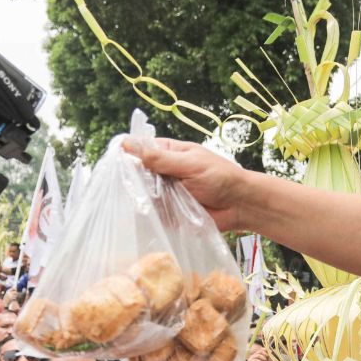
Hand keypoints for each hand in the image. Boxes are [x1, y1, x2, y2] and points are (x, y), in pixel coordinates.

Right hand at [124, 138, 246, 231]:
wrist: (241, 206)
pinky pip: (154, 213)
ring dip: (146, 200)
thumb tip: (127, 144)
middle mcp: (164, 171)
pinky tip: (155, 216)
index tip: (119, 168)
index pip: (139, 151)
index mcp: (168, 152)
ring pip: (144, 195)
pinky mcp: (170, 211)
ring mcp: (166, 192)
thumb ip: (159, 158)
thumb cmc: (221, 178)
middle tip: (142, 189)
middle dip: (137, 183)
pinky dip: (154, 215)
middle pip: (137, 175)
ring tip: (155, 204)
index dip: (127, 158)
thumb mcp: (189, 164)